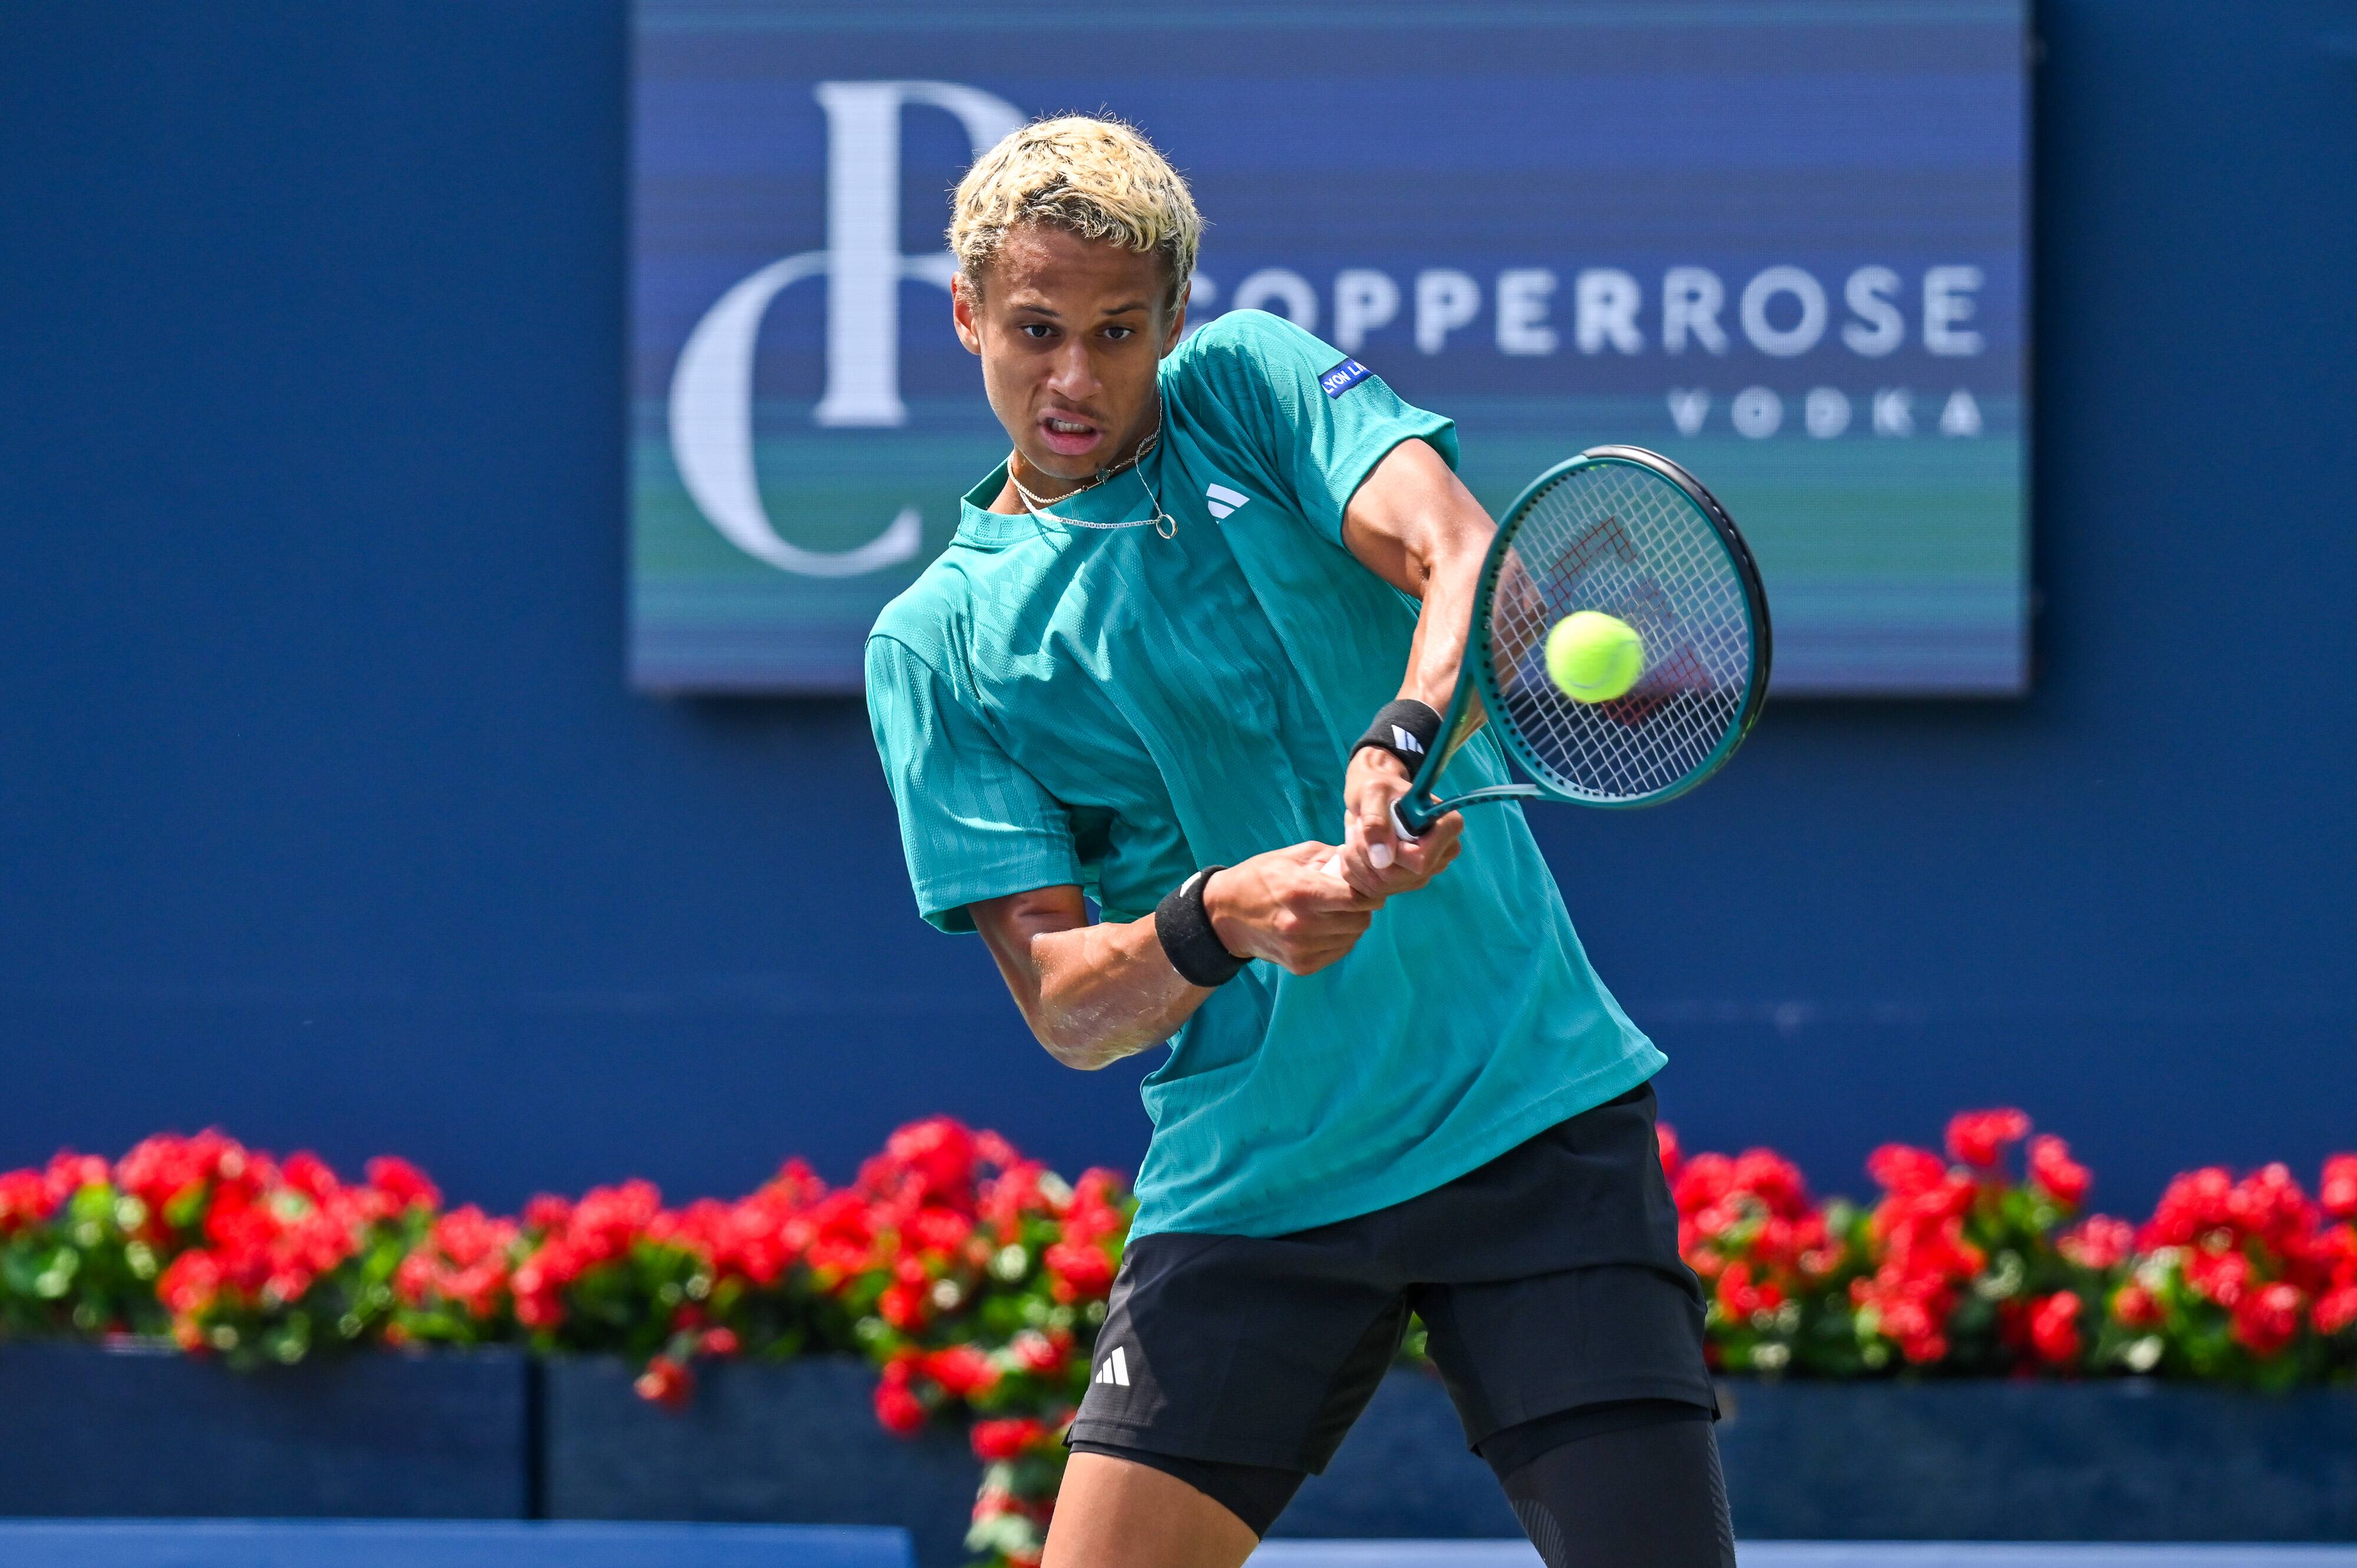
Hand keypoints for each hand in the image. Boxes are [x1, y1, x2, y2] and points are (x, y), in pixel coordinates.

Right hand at [1202, 843, 1381, 975]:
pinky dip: (1339, 939)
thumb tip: (1365, 861)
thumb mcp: (1293, 856)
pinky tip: (1324, 927)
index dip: (1369, 891)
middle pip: (1360, 921)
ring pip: (1352, 938)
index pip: (1357, 898)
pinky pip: (1338, 952)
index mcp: (1302, 892)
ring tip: (1333, 912)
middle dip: (1362, 908)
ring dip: (1350, 924)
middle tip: (1351, 898)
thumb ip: (1332, 857)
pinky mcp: (1301, 966)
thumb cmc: (1261, 877)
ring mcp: (1302, 949)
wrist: (1224, 915)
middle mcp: (1302, 924)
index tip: (1366, 885)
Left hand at [1335, 749, 1463, 898]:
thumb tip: (1382, 859)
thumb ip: (1376, 820)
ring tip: (1353, 835)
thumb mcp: (1373, 791)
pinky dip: (1354, 873)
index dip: (1392, 852)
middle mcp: (1442, 854)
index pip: (1421, 860)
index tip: (1376, 827)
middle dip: (1368, 855)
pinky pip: (1373, 891)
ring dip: (1358, 862)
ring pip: (1384, 887)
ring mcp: (1424, 871)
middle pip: (1400, 877)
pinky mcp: (1404, 882)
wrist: (1372, 796)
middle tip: (1356, 828)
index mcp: (1447, 826)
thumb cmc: (1378, 786)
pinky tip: (1352, 851)